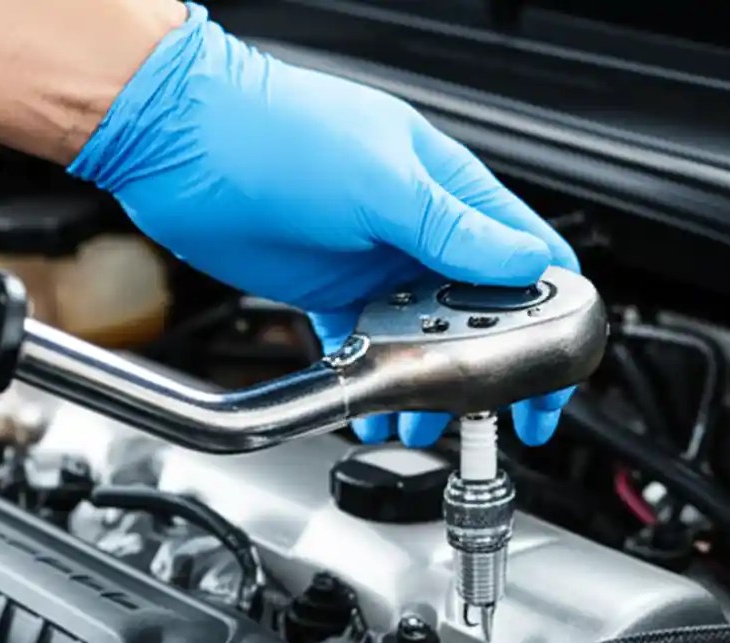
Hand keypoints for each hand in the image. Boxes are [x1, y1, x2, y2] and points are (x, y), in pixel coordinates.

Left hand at [69, 3, 577, 446]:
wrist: (178, 139)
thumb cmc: (275, 132)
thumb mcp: (382, 181)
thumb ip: (455, 231)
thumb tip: (524, 264)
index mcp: (448, 191)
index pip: (526, 257)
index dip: (551, 316)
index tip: (550, 372)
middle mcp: (420, 228)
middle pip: (482, 309)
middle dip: (493, 367)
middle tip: (494, 416)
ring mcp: (376, 262)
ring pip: (426, 335)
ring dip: (433, 382)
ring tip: (425, 422)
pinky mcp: (332, 290)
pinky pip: (368, 343)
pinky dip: (377, 381)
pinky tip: (377, 409)